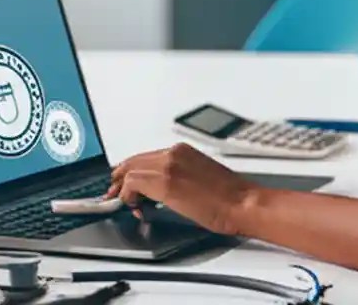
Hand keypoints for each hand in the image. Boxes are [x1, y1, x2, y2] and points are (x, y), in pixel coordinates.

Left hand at [106, 143, 255, 235]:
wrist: (242, 203)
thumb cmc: (230, 197)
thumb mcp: (200, 178)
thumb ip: (178, 177)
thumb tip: (161, 191)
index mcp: (183, 151)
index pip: (147, 157)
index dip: (133, 172)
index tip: (127, 184)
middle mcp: (174, 153)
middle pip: (134, 161)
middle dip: (121, 178)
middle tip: (114, 193)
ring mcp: (168, 166)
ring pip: (130, 170)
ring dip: (123, 188)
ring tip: (124, 203)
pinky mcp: (165, 182)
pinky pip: (133, 184)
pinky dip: (127, 195)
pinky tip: (134, 206)